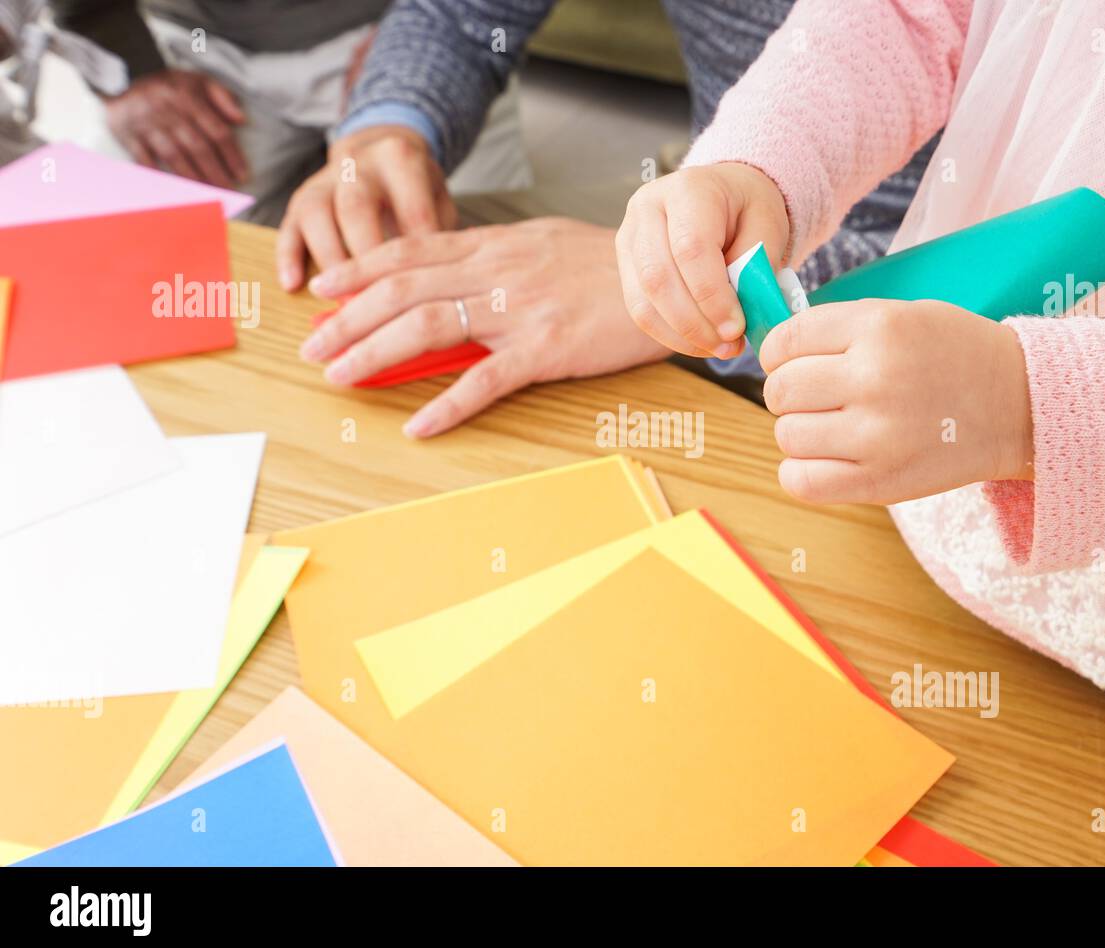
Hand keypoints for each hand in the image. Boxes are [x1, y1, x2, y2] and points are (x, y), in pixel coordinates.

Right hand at [101, 69, 246, 186]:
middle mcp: (168, 111)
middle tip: (228, 192)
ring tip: (207, 194)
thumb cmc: (170, 85)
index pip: (217, 131)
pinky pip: (143, 158)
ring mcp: (146, 123)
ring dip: (192, 178)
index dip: (232, 156)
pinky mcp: (127, 133)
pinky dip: (157, 174)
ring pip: (173, 155)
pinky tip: (172, 189)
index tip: (242, 176)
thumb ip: (222, 97)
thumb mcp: (199, 81)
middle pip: (197, 147)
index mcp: (188, 98)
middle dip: (215, 173)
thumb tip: (241, 119)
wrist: (123, 75)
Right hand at [277, 125, 455, 289]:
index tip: (420, 293)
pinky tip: (291, 285)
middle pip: (357, 208)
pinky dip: (287, 256)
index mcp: (400, 159)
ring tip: (340, 300)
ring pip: (317, 215)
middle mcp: (358, 165)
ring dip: (329, 260)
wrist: (379, 153)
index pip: (411, 209)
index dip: (416, 255)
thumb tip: (442, 284)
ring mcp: (324, 181)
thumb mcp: (440, 202)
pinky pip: (288, 227)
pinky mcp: (299, 200)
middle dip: (365, 257)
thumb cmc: (417, 193)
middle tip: (377, 301)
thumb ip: (441, 236)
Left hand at [299, 217, 671, 436]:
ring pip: (430, 326)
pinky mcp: (548, 350)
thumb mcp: (544, 243)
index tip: (323, 289)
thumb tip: (452, 271)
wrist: (669, 276)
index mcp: (495, 246)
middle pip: (404, 290)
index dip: (359, 270)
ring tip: (342, 377)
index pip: (410, 252)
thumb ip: (496, 256)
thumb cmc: (609, 266)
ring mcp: (521, 311)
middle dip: (350, 319)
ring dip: (377, 354)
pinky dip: (448, 405)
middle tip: (314, 348)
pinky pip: (487, 380)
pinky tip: (419, 426)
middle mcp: (498, 272)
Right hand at [615, 162, 789, 359]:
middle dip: (695, 323)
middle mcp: (648, 208)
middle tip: (730, 345)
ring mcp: (629, 236)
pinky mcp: (626, 263)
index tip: (737, 327)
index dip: (712, 296)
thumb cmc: (748, 209)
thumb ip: (756, 266)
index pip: (691, 249)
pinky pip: (640, 310)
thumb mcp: (768, 226)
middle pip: (658, 278)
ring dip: (682, 335)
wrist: (725, 193)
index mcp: (688, 189)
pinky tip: (700, 342)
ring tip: (719, 347)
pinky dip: (670, 334)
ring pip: (643, 300)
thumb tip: (742, 316)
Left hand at [760, 299, 1033, 504]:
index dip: (779, 354)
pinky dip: (802, 472)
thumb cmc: (953, 357)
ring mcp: (877, 435)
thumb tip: (768, 352)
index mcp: (879, 327)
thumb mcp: (902, 316)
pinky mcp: (880, 482)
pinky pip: (802, 481)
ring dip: (800, 433)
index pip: (784, 341)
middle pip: (780, 391)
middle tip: (817, 397)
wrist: (1020, 406)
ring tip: (833, 427)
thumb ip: (838, 330)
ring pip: (788, 436)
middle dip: (789, 394)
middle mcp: (875, 378)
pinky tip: (827, 459)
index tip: (792, 362)